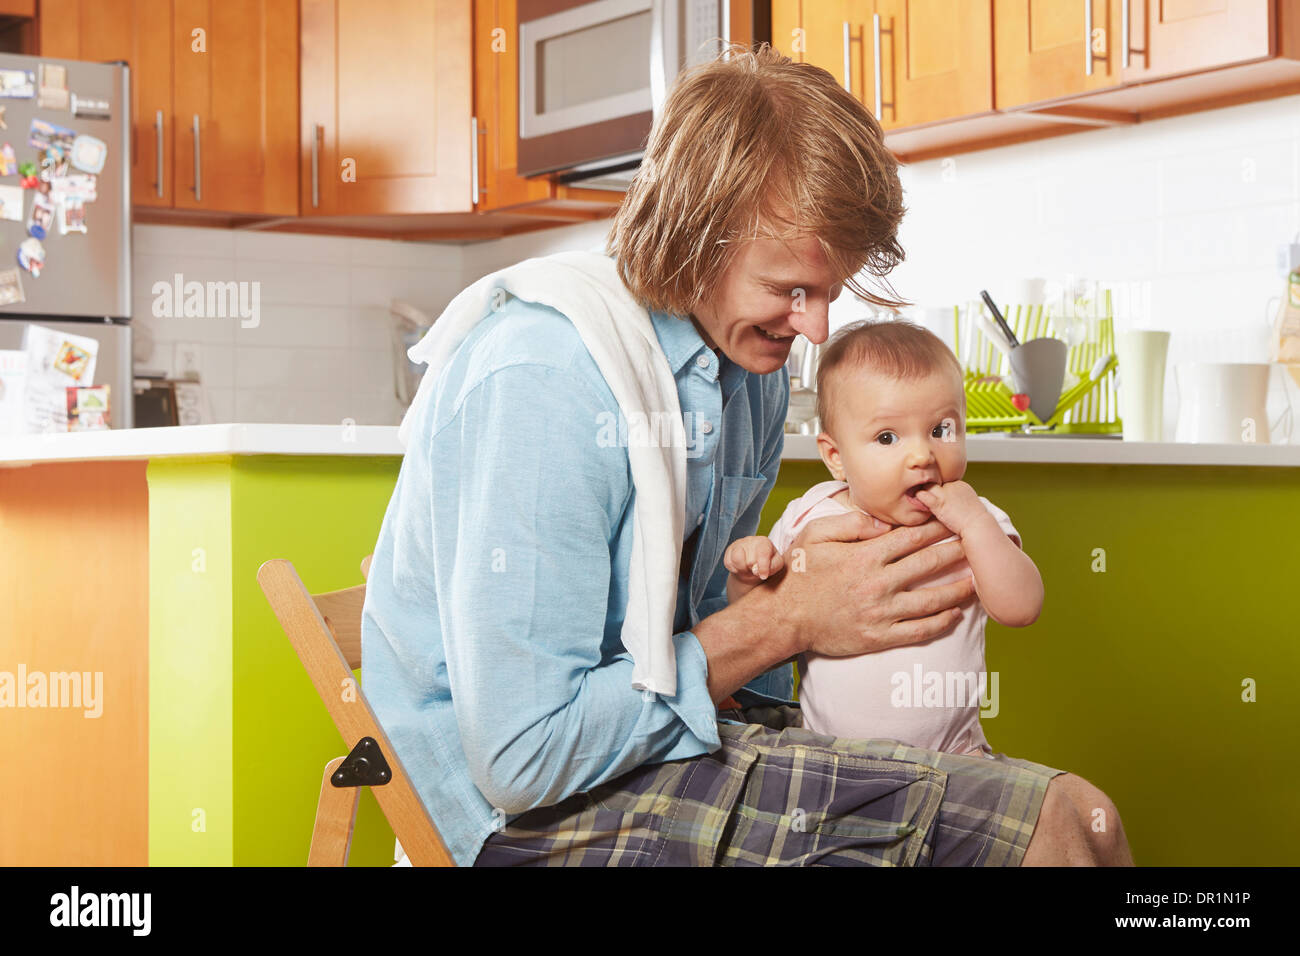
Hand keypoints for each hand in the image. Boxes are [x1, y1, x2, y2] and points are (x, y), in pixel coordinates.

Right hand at [724, 535, 783, 583]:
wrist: (753, 567)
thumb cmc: (767, 565)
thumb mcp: (776, 566)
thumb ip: (772, 567)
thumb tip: (756, 570)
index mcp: (764, 542)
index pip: (762, 553)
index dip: (763, 567)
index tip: (763, 576)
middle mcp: (751, 540)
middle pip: (750, 560)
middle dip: (752, 570)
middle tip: (756, 570)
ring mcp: (738, 544)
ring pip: (737, 559)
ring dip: (742, 569)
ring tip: (747, 569)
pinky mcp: (729, 550)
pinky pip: (728, 563)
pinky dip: (734, 569)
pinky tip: (740, 568)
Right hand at [769, 510, 975, 657]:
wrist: (784, 618)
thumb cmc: (798, 574)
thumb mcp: (814, 535)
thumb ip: (849, 523)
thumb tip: (882, 523)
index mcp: (864, 556)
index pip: (911, 538)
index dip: (937, 528)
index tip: (954, 520)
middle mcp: (877, 583)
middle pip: (927, 565)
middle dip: (955, 552)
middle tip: (976, 545)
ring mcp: (880, 613)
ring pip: (930, 600)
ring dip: (957, 590)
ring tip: (977, 581)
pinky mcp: (879, 637)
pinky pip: (918, 631)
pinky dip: (941, 623)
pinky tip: (956, 615)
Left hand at [912, 480, 984, 536]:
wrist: (979, 526)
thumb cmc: (976, 522)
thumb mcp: (969, 507)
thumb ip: (958, 503)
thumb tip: (950, 508)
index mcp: (961, 486)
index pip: (943, 485)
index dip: (938, 494)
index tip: (938, 502)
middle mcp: (953, 485)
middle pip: (935, 484)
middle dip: (930, 493)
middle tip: (925, 501)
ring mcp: (946, 493)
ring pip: (927, 487)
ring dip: (923, 495)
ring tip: (919, 503)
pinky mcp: (939, 502)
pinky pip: (922, 495)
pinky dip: (918, 499)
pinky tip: (917, 505)